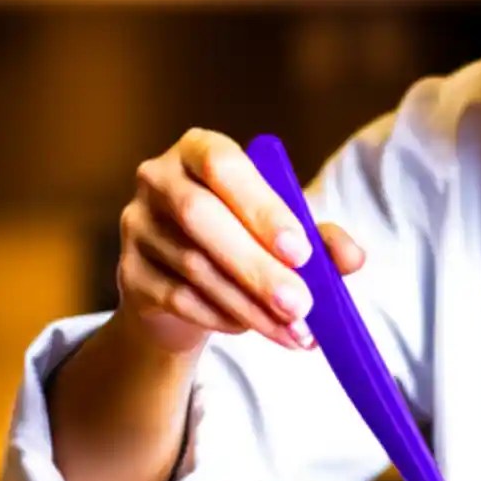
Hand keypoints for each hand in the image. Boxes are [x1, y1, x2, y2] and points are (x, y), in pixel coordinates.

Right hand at [115, 127, 364, 353]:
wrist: (183, 284)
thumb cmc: (245, 240)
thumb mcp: (287, 233)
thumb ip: (323, 239)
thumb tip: (352, 259)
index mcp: (200, 150)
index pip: (222, 165)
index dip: (262, 207)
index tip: (302, 252)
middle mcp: (159, 178)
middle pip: (200, 218)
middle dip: (257, 267)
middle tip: (302, 305)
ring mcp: (137, 226)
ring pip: (194, 266)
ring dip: (250, 304)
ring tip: (295, 330)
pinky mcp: (129, 273)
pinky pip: (178, 298)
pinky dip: (223, 317)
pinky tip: (255, 327)